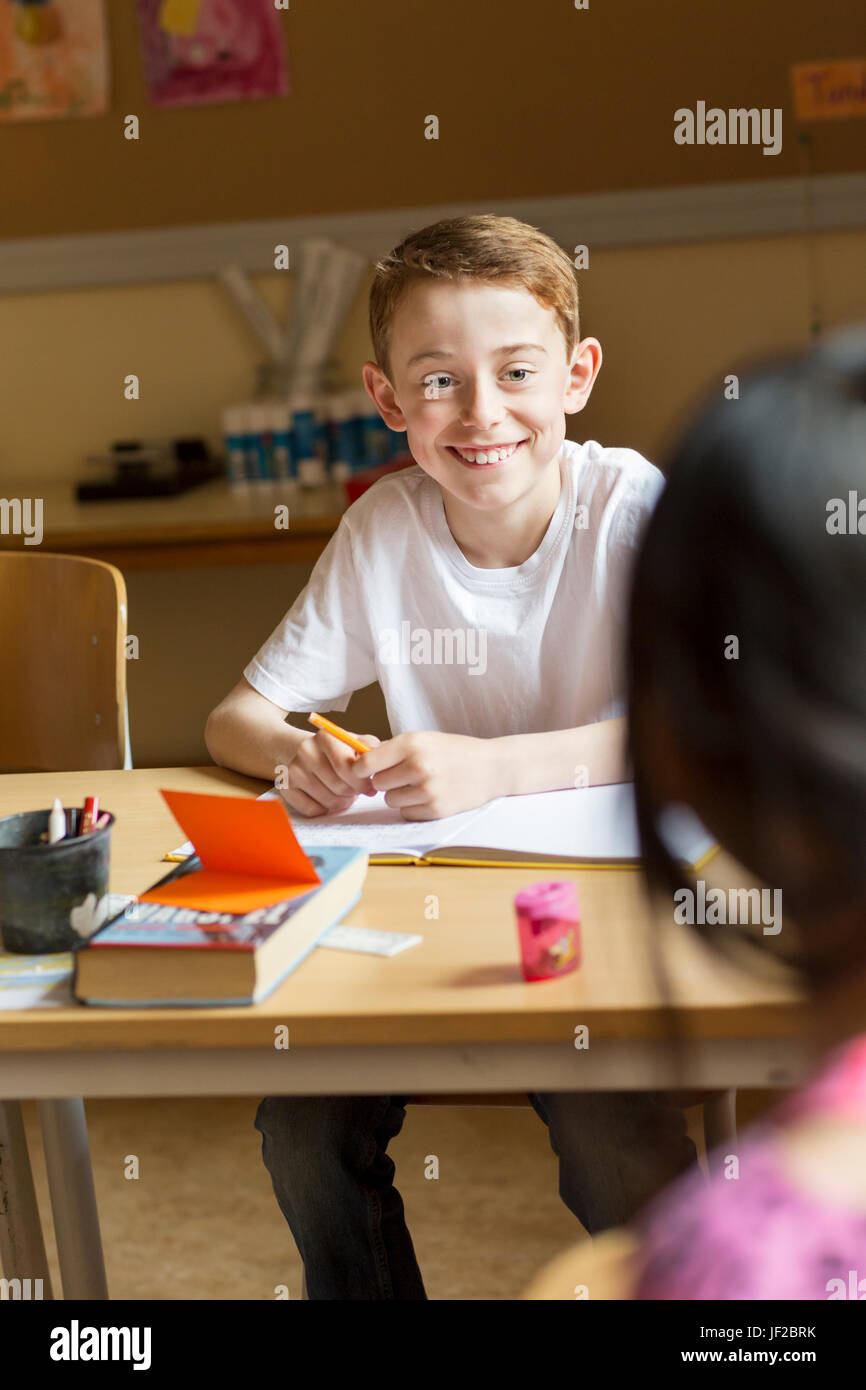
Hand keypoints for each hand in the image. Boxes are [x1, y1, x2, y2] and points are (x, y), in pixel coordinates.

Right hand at [281, 730, 381, 816]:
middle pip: (339, 786)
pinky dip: (324, 809)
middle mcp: (306, 750)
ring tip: (343, 793)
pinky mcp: (285, 787)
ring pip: (328, 801)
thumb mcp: (354, 741)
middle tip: (356, 790)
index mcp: (325, 737)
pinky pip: (312, 810)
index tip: (370, 786)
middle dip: (353, 792)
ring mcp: (293, 770)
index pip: (347, 767)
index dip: (363, 782)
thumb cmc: (336, 750)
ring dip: (341, 802)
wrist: (303, 751)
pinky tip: (327, 798)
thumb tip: (381, 758)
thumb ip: (370, 747)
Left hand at [347, 731, 503, 820]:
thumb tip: (355, 762)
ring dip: (400, 795)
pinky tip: (430, 795)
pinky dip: (413, 807)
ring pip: (390, 800)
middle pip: (377, 784)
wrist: (492, 767)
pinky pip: (406, 813)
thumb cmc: (453, 751)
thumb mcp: (423, 739)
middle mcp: (418, 766)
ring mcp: (428, 790)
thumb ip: (391, 750)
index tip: (366, 771)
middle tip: (404, 775)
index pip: (366, 763)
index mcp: (412, 743)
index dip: (362, 769)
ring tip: (420, 784)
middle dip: (386, 781)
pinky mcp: (435, 810)